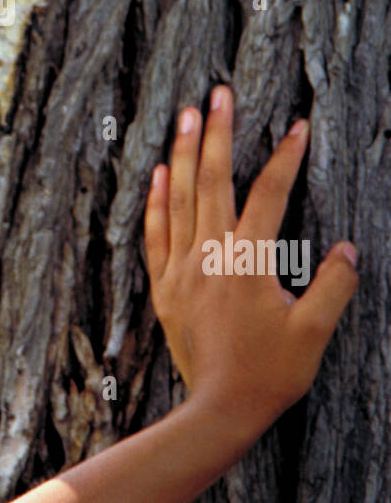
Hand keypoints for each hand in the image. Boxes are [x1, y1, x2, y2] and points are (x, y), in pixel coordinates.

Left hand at [143, 85, 357, 431]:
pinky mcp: (165, 287)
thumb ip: (333, 286)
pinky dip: (156, 200)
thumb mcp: (314, 332)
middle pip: (213, 180)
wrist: (219, 410)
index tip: (297, 127)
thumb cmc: (270, 374)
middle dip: (217, 131)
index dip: (285, 158)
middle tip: (219, 92)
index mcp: (248, 262)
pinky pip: (156, 233)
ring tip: (186, 114)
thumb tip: (348, 248)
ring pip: (180, 197)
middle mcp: (211, 256)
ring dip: (182, 152)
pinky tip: (158, 174)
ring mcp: (182, 269)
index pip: (269, 194)